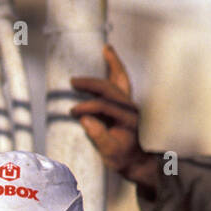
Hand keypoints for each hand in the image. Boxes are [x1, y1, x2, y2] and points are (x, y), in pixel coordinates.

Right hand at [70, 45, 156, 186]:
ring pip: (121, 78)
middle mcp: (130, 107)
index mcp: (127, 118)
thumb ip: (99, 136)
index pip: (105, 106)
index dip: (88, 107)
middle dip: (91, 83)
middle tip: (73, 81)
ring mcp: (130, 103)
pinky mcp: (126, 103)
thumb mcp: (110, 152)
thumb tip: (85, 120)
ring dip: (113, 62)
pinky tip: (108, 57)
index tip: (73, 112)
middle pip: (110, 88)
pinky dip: (115, 68)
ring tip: (106, 48)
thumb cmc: (123, 158)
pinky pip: (121, 81)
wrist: (136, 161)